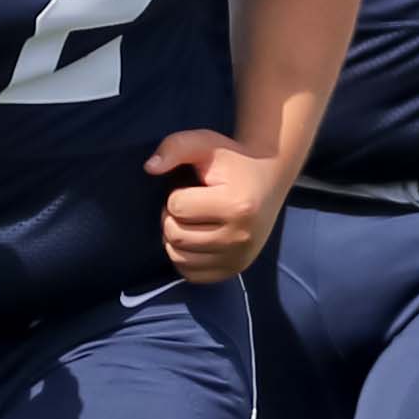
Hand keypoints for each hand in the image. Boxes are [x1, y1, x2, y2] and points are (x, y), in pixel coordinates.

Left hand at [146, 128, 294, 282]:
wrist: (268, 180)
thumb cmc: (233, 161)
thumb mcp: (206, 144)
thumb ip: (175, 147)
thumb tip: (149, 167)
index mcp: (236, 205)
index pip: (176, 207)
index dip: (176, 194)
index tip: (194, 188)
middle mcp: (239, 237)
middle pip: (174, 235)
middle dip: (172, 217)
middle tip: (189, 204)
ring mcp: (238, 258)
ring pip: (178, 257)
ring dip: (175, 238)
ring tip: (192, 221)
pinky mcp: (234, 271)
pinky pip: (190, 274)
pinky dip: (184, 258)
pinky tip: (196, 238)